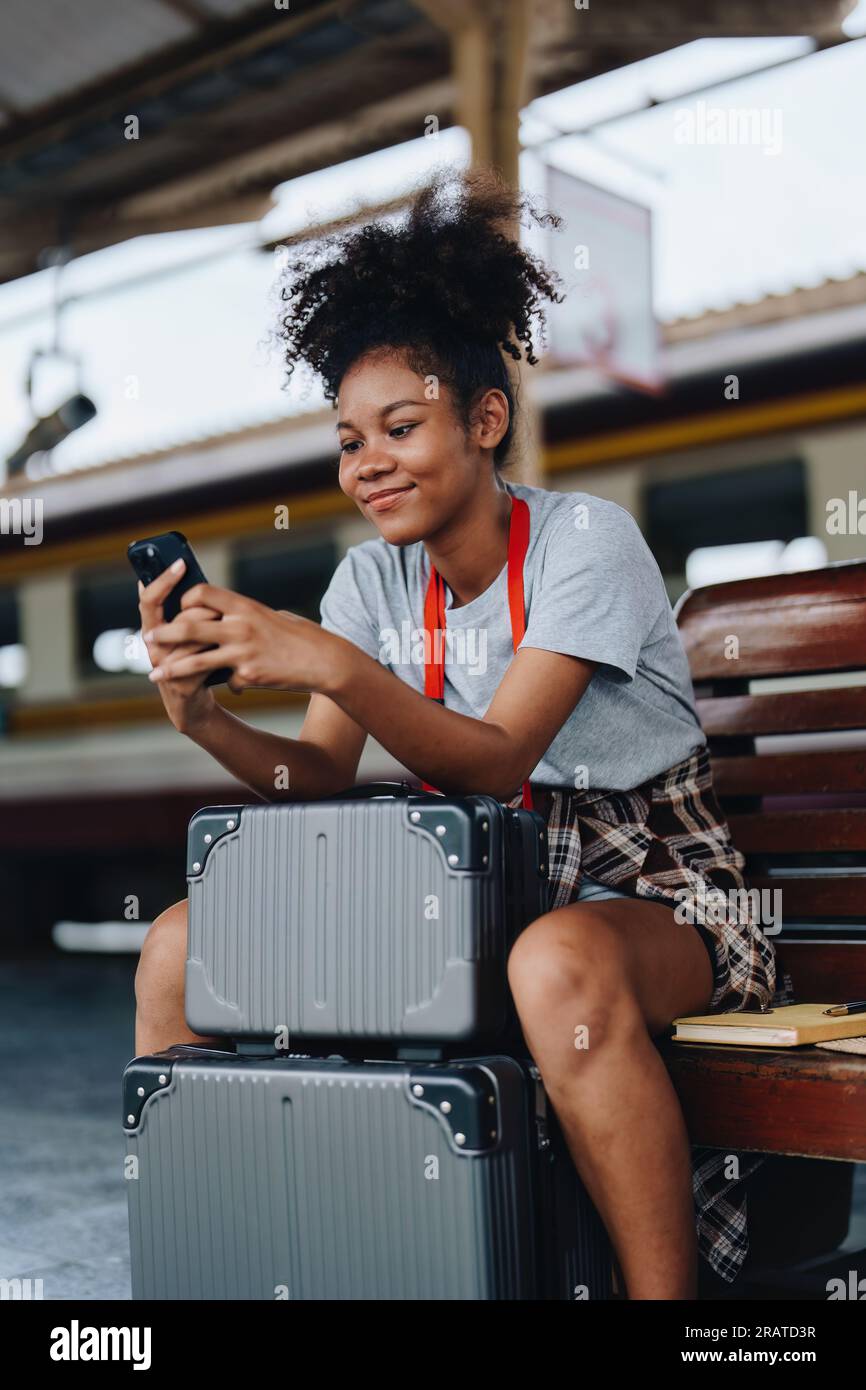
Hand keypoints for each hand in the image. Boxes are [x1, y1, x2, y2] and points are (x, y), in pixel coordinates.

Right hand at [138, 559, 218, 734]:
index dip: (162, 580)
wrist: (195, 703)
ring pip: (191, 639)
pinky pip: (202, 661)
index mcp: (152, 628)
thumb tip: (199, 582)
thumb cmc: (195, 662)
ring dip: (213, 633)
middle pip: (175, 618)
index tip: (181, 563)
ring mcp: (164, 666)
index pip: (149, 599)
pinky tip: (230, 655)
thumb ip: (190, 613)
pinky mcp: (180, 683)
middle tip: (220, 612)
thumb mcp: (190, 635)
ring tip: (229, 632)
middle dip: (201, 613)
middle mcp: (153, 646)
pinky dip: (219, 655)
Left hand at [145, 583, 349, 695]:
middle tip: (148, 638)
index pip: (201, 594)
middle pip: (189, 626)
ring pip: (196, 661)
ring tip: (155, 674)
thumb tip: (221, 615)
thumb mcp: (271, 616)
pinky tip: (239, 684)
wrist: (325, 662)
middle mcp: (239, 627)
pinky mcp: (248, 676)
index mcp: (244, 606)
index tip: (179, 609)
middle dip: (165, 633)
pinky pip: (227, 680)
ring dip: (172, 668)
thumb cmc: (300, 636)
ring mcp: (242, 653)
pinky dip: (230, 683)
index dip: (186, 601)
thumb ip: (244, 615)